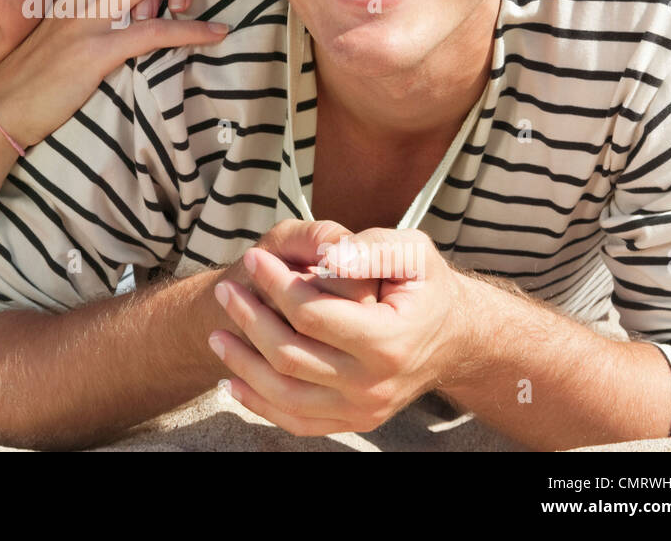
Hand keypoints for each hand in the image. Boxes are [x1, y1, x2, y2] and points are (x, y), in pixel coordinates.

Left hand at [209, 225, 471, 435]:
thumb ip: (369, 250)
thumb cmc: (424, 286)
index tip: (254, 258)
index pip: (313, 315)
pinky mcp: (354, 421)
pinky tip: (232, 378)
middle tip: (226, 290)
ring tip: (217, 332)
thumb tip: (329, 257)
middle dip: (248, 320)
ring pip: (285, 394)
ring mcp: (364, 409)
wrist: (453, 337)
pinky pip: (295, 420)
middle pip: (291, 356)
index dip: (275, 284)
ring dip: (242, 363)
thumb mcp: (410, 252)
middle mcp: (375, 383)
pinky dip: (258, 403)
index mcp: (390, 340)